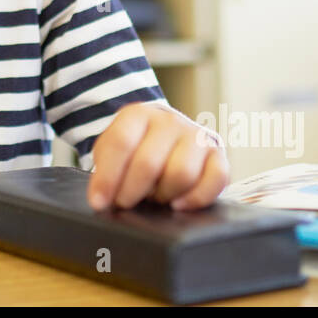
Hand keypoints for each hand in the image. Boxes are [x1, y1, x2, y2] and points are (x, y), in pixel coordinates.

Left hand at [86, 103, 228, 211]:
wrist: (163, 136)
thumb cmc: (134, 147)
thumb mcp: (111, 151)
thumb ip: (104, 172)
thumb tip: (101, 200)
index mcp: (138, 114)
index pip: (121, 143)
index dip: (108, 177)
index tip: (99, 201)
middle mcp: (170, 121)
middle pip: (149, 163)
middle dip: (133, 191)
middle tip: (126, 202)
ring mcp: (197, 136)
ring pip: (181, 174)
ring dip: (163, 195)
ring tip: (154, 196)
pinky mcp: (218, 154)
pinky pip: (216, 179)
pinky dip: (196, 198)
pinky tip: (178, 204)